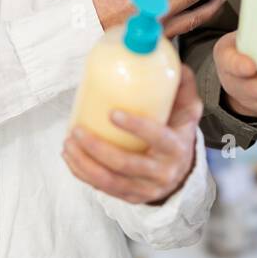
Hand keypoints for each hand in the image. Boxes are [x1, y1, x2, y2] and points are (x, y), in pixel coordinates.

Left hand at [63, 65, 201, 203]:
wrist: (182, 171)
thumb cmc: (178, 133)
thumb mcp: (188, 110)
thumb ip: (182, 85)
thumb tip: (171, 60)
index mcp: (177, 148)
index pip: (158, 138)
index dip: (135, 127)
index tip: (112, 113)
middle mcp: (162, 173)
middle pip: (125, 164)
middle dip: (97, 148)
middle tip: (77, 130)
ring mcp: (145, 189)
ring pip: (109, 180)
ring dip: (84, 162)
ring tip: (68, 142)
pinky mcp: (130, 197)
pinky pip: (102, 188)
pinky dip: (82, 173)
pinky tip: (70, 157)